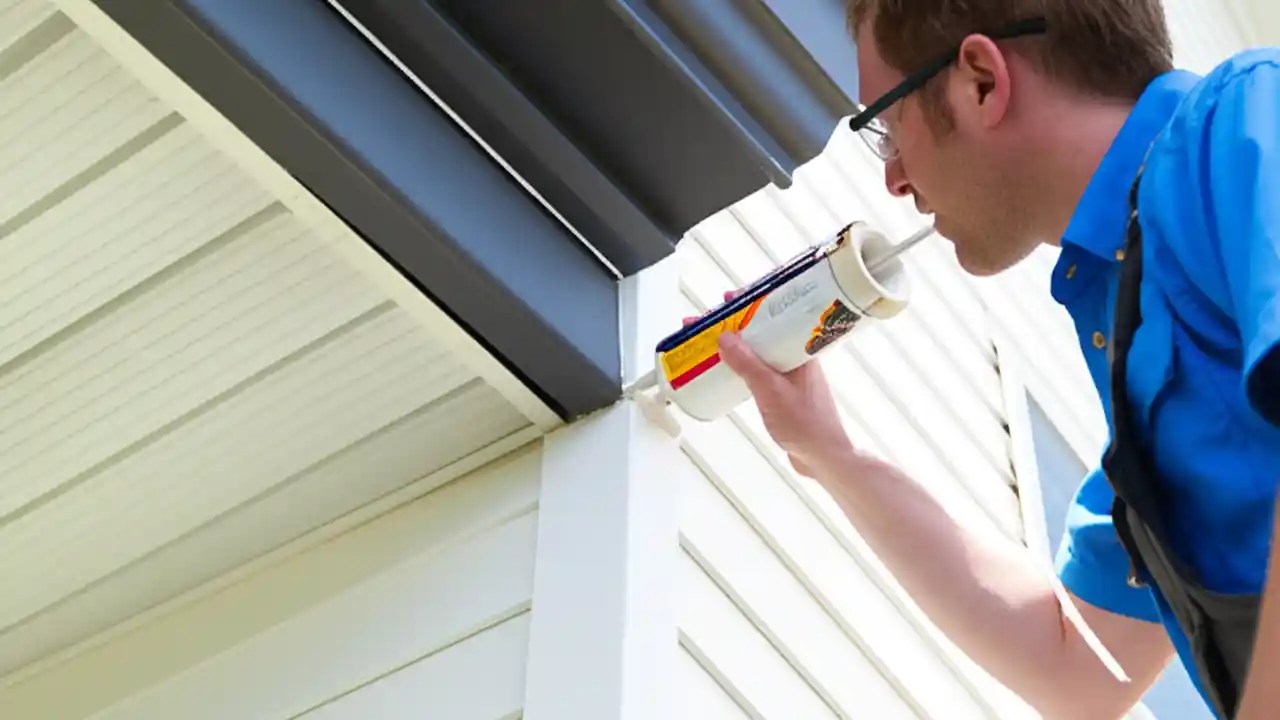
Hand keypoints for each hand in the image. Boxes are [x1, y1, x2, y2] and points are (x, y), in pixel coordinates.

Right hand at [683, 292, 856, 477]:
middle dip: (731, 325)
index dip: (750, 304)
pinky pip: (757, 370)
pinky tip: (724, 369)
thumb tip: (724, 338)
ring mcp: (789, 374)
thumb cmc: (807, 425)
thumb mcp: (771, 392)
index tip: (726, 300)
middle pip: (761, 331)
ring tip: (706, 342)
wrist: (824, 458)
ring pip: (756, 351)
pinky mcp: (782, 391)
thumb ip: (748, 365)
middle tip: (703, 323)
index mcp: (799, 350)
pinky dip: (739, 366)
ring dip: (732, 346)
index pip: (775, 315)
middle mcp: (795, 357)